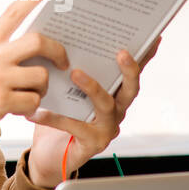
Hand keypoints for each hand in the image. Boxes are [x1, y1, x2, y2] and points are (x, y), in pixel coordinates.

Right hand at [0, 0, 70, 161]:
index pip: (15, 10)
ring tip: (29, 96)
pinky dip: (31, 108)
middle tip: (64, 63)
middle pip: (38, 40)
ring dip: (42, 89)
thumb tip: (41, 47)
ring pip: (41, 76)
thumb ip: (1, 53)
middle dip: (58, 52)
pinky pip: (33, 101)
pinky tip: (19, 111)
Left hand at [24, 33, 162, 188]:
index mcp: (115, 93)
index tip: (154, 37)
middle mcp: (117, 110)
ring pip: (106, 105)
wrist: (48, 155)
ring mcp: (107, 128)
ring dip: (92, 87)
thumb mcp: (66, 87)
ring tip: (74, 73)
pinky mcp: (92, 143)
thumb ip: (71, 65)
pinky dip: (53, 117)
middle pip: (131, 88)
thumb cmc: (59, 114)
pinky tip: (34, 111)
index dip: (145, 56)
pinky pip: (74, 126)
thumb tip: (62, 35)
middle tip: (121, 52)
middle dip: (129, 70)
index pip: (133, 72)